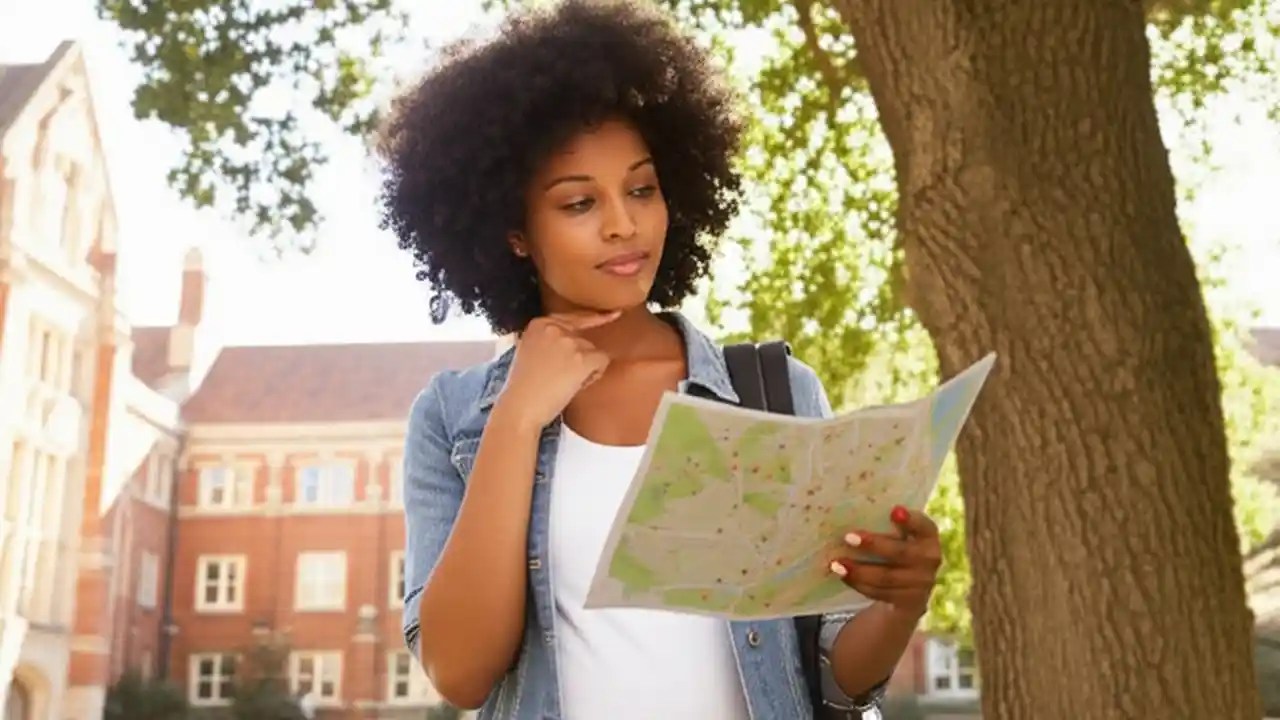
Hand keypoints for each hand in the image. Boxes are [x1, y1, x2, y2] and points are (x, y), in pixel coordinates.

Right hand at [494, 310, 620, 429]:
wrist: (521, 408)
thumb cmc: (524, 389)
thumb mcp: (529, 351)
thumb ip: (549, 339)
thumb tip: (575, 337)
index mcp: (538, 323)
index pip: (572, 317)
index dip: (591, 320)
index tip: (613, 315)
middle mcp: (554, 327)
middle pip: (584, 337)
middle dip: (580, 357)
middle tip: (558, 377)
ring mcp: (569, 341)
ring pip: (594, 350)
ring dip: (586, 368)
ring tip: (564, 383)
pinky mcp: (582, 358)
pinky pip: (602, 361)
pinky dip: (594, 375)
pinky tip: (577, 385)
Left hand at [830, 505, 940, 617]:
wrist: (910, 590)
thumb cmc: (898, 551)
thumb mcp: (900, 536)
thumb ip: (886, 526)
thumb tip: (848, 514)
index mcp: (928, 536)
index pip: (924, 526)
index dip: (910, 520)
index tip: (894, 510)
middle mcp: (929, 560)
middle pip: (900, 553)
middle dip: (874, 545)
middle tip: (848, 537)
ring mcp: (921, 584)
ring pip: (886, 577)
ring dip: (859, 571)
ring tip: (837, 563)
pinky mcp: (908, 602)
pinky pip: (880, 593)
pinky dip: (859, 584)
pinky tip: (843, 576)